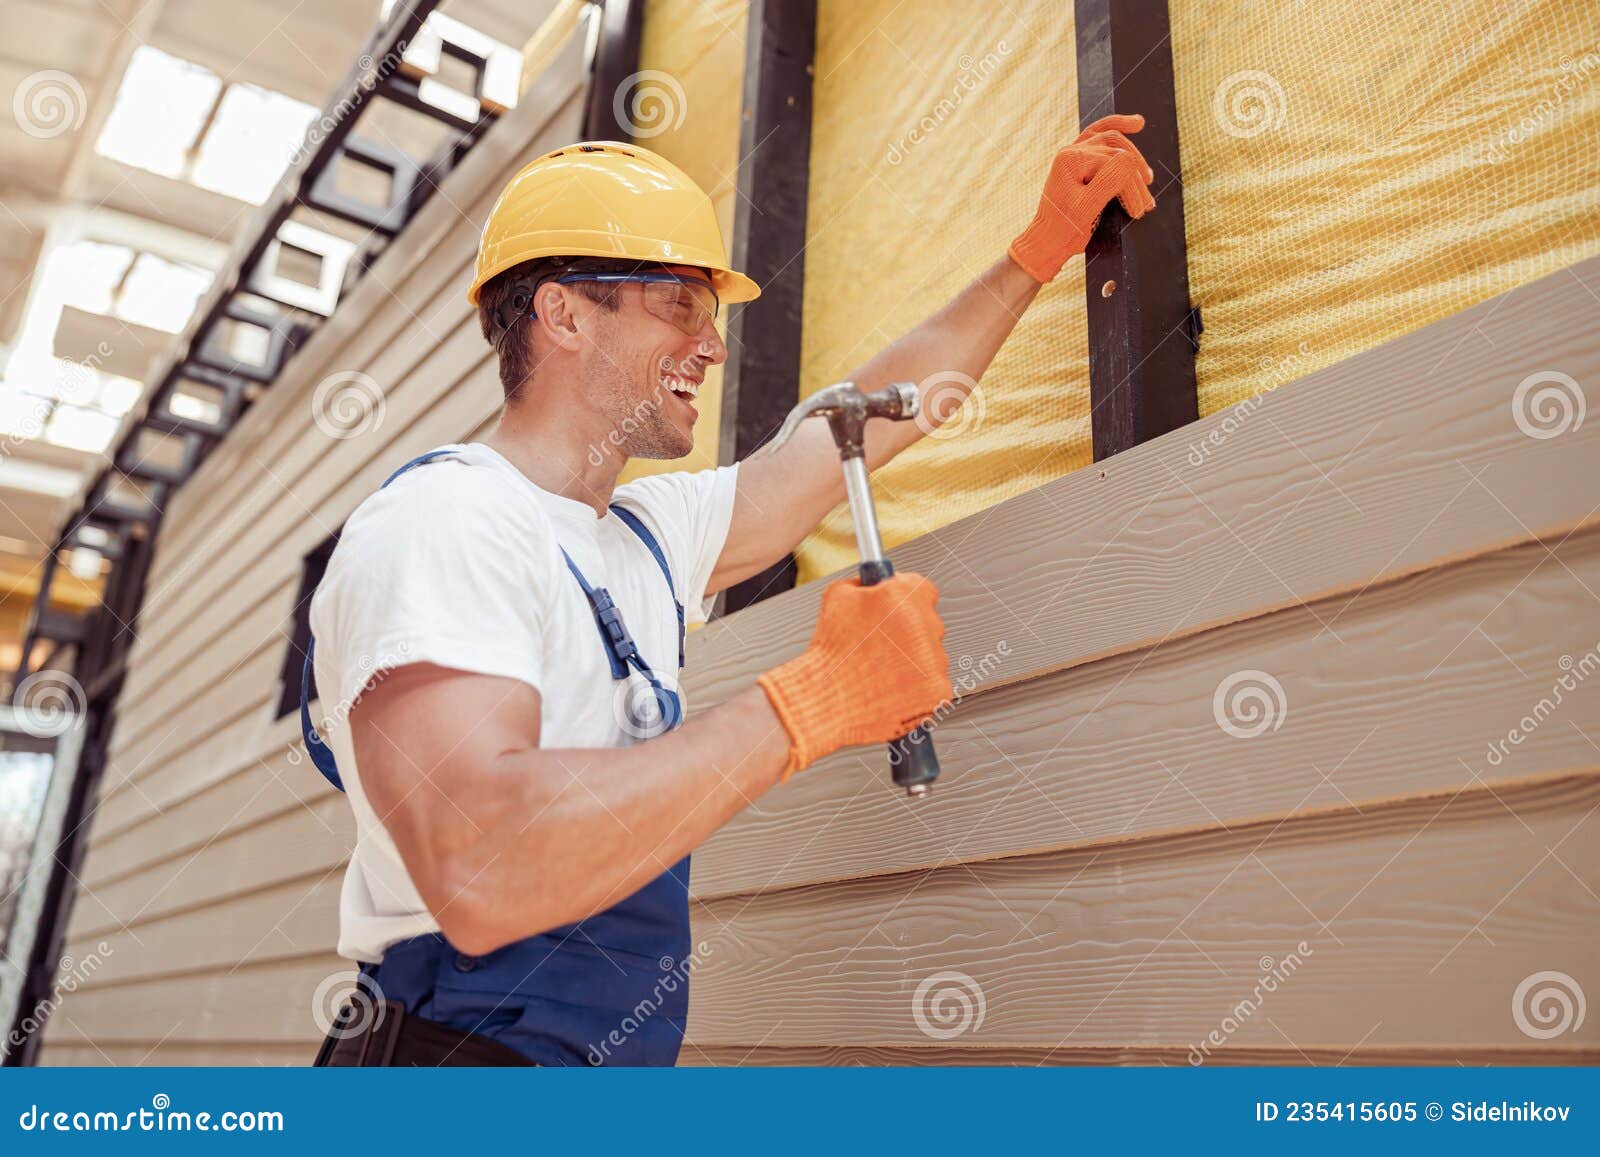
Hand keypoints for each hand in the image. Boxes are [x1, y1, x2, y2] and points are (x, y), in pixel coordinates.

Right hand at [756, 573, 951, 779]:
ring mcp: (936, 661)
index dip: (906, 599)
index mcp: (905, 597)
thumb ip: (863, 583)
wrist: (828, 701)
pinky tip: (891, 689)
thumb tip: (872, 583)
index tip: (897, 608)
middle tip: (881, 645)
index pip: (922, 589)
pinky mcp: (938, 691)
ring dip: (912, 661)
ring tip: (880, 671)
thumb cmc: (832, 653)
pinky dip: (916, 688)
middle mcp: (927, 626)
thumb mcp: (837, 597)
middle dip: (907, 633)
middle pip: (927, 624)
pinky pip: (932, 684)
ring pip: (930, 656)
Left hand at [1008, 113, 1156, 283]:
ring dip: (1133, 156)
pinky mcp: (1081, 160)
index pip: (1113, 164)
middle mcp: (1071, 151)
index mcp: (1070, 159)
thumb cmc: (1064, 228)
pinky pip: (1101, 136)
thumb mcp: (1089, 207)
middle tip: (1146, 203)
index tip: (1140, 211)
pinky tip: (1138, 124)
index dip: (1130, 187)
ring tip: (1148, 178)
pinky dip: (1119, 128)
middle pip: (1116, 151)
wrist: (1049, 242)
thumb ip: (1109, 180)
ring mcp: (1075, 153)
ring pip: (1112, 141)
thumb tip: (1130, 158)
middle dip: (1134, 177)